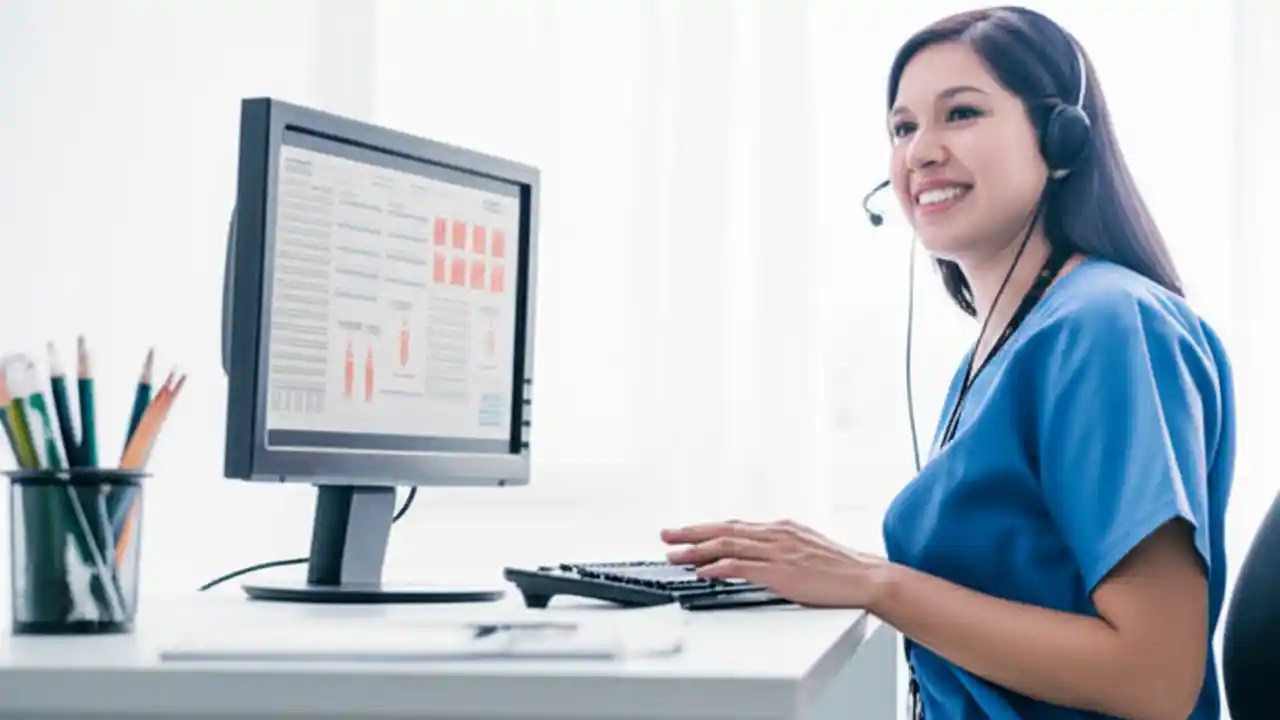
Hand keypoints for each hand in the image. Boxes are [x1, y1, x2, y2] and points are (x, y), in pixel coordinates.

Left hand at [660, 519, 888, 608]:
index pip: (736, 525)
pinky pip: (742, 566)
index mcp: (781, 528)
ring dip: (696, 550)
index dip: (707, 528)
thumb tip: (758, 557)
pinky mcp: (782, 572)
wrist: (868, 578)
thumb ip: (781, 550)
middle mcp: (776, 534)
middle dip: (691, 533)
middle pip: (724, 529)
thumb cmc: (841, 570)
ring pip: (727, 544)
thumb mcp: (806, 550)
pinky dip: (718, 567)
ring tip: (674, 554)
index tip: (686, 531)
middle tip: (666, 534)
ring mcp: (778, 551)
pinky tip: (702, 571)